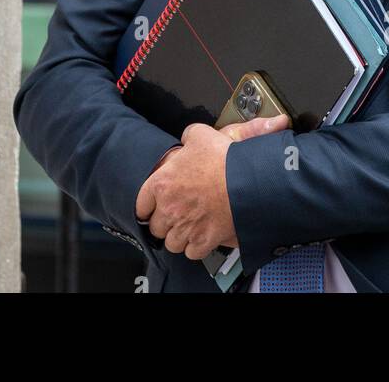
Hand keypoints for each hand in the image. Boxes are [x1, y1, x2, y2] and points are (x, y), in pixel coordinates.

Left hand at [134, 114, 289, 259]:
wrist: (247, 181)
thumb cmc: (223, 159)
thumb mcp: (200, 135)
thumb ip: (187, 137)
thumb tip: (187, 139)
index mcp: (162, 184)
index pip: (141, 205)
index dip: (147, 207)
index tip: (152, 208)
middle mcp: (170, 209)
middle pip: (156, 228)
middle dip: (164, 223)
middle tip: (174, 216)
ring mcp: (186, 227)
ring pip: (172, 243)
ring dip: (179, 237)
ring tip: (188, 228)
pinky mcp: (204, 241)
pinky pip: (192, 253)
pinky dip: (196, 248)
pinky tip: (201, 237)